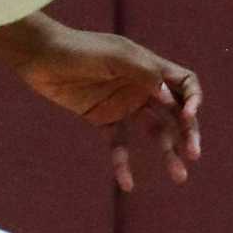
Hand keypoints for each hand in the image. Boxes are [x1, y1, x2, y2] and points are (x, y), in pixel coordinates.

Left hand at [16, 28, 202, 191]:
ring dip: (168, 153)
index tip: (187, 117)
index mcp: (150, 68)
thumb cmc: (79, 48)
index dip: (193, 100)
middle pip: (175, 114)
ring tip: (179, 175)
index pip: (185, 85)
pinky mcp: (103, 119)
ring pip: (155, 132)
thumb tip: (171, 100)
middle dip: (188, 134)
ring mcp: (124, 105)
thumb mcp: (116, 55)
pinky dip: (123, 164)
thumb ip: (146, 73)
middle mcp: (142, 88)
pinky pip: (119, 145)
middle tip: (194, 155)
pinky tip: (127, 184)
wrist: (39, 55)